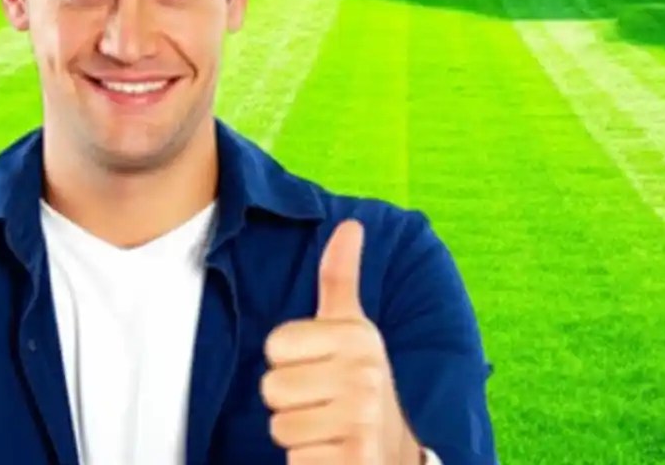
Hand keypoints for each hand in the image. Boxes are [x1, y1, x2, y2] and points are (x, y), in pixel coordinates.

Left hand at [261, 219, 422, 464]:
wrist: (393, 449)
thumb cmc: (358, 382)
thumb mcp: (353, 330)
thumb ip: (341, 279)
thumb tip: (350, 223)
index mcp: (357, 336)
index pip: (276, 344)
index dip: (287, 361)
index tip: (317, 368)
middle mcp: (365, 374)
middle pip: (271, 388)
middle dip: (288, 403)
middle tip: (321, 404)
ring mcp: (362, 418)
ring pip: (279, 427)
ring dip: (297, 435)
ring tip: (326, 428)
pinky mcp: (356, 459)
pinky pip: (295, 460)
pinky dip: (308, 463)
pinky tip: (332, 455)